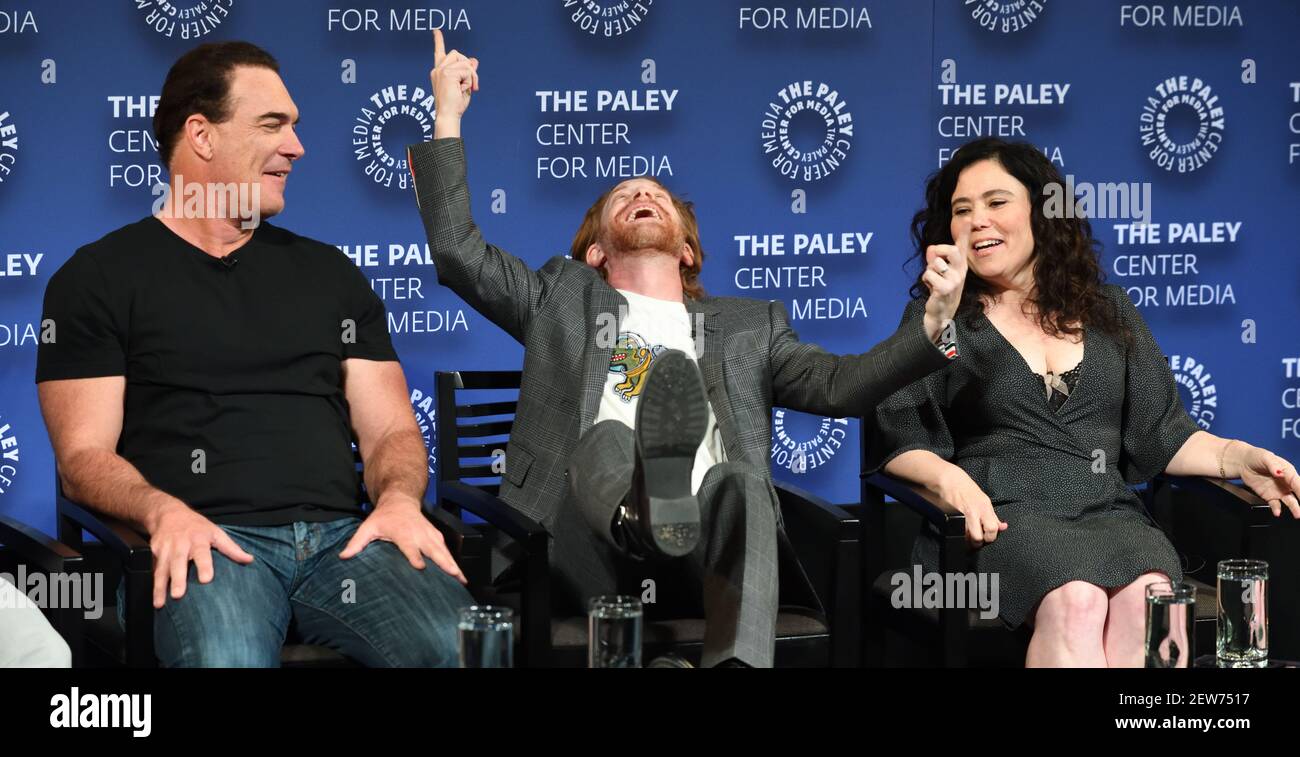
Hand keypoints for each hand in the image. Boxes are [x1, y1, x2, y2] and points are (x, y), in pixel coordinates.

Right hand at [147, 498, 253, 608]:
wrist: (167, 513)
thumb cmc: (197, 526)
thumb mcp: (216, 532)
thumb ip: (231, 548)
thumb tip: (249, 560)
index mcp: (198, 538)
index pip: (202, 553)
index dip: (204, 565)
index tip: (207, 579)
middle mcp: (180, 543)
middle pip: (178, 562)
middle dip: (177, 578)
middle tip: (178, 595)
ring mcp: (165, 548)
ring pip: (162, 569)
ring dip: (160, 587)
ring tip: (160, 603)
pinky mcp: (153, 552)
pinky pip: (153, 570)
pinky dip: (152, 584)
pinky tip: (154, 599)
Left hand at [339, 495, 467, 583]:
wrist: (400, 500)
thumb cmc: (384, 517)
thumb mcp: (368, 527)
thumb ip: (357, 542)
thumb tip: (343, 557)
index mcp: (403, 533)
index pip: (409, 547)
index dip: (415, 556)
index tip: (420, 567)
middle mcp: (419, 534)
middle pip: (433, 550)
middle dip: (444, 563)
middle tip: (453, 575)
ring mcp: (429, 535)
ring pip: (444, 551)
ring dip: (453, 564)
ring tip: (462, 579)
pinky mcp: (436, 536)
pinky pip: (446, 549)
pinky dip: (453, 560)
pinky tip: (458, 573)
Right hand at [430, 29, 478, 133]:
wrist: (448, 115)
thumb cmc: (455, 105)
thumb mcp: (464, 86)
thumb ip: (467, 72)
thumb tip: (474, 60)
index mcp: (439, 72)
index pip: (439, 52)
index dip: (438, 40)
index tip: (436, 30)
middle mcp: (438, 69)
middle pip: (458, 54)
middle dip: (469, 66)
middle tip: (473, 84)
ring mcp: (441, 70)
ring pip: (464, 62)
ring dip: (471, 75)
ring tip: (467, 89)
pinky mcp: (447, 73)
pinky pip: (467, 70)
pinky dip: (471, 80)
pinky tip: (464, 90)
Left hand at [921, 229, 969, 342]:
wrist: (941, 312)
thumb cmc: (940, 289)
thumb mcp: (938, 271)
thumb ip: (934, 258)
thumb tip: (931, 249)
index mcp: (960, 265)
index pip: (963, 246)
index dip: (966, 232)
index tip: (970, 219)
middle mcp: (961, 271)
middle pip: (951, 250)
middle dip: (939, 250)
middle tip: (934, 259)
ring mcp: (955, 280)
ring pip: (935, 263)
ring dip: (929, 270)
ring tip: (933, 280)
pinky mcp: (945, 288)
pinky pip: (928, 274)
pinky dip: (925, 279)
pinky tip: (931, 288)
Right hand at [934, 465, 1006, 547]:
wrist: (950, 481)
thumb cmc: (968, 489)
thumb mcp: (985, 500)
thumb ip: (993, 516)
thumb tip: (1002, 527)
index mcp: (984, 507)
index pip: (992, 529)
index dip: (991, 537)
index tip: (988, 537)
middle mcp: (974, 512)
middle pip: (979, 537)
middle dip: (979, 542)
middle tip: (978, 541)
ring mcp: (961, 515)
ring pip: (967, 537)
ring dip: (969, 541)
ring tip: (969, 538)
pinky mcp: (951, 517)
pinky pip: (957, 532)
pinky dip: (959, 535)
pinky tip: (960, 532)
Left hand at [1235, 444, 1299, 517]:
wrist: (1243, 463)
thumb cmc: (1257, 457)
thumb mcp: (1266, 457)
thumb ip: (1273, 465)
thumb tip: (1279, 473)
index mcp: (1288, 472)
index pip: (1298, 483)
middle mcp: (1286, 483)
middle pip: (1297, 494)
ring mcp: (1278, 491)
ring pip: (1289, 501)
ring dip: (1294, 508)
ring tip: (1297, 515)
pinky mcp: (1269, 496)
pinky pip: (1274, 504)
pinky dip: (1276, 509)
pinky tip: (1277, 512)